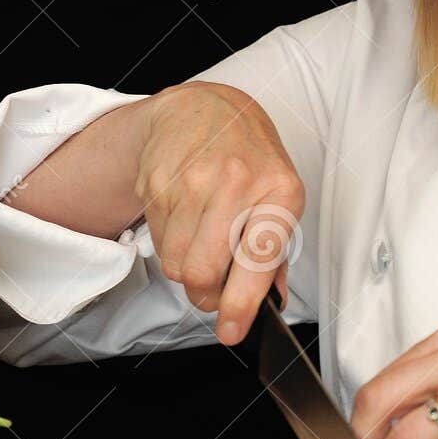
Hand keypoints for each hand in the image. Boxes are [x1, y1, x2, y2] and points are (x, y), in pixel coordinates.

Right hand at [133, 81, 303, 343]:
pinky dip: (170, 243)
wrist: (204, 109)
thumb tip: (272, 303)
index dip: (240, 305)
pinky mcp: (158, 182)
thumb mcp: (280, 196)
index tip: (230, 330)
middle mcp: (237, 184)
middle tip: (212, 289)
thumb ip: (276, 254)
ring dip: (186, 269)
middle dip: (205, 295)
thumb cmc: (250, 159)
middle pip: (202, 273)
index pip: (257, 261)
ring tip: (201, 242)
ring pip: (174, 264)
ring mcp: (193, 181)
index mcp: (279, 192)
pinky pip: (157, 242)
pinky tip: (185, 217)